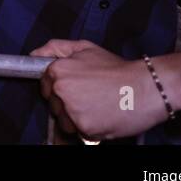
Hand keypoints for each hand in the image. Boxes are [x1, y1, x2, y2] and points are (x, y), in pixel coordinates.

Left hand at [33, 39, 165, 140]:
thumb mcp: (85, 48)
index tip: (75, 88)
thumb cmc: (117, 69)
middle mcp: (61, 89)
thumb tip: (33, 55)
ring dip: (76, 117)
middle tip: (91, 96)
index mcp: (58, 70)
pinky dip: (88, 127)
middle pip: (53, 104)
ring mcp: (71, 109)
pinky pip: (78, 131)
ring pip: (63, 120)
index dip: (59, 88)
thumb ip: (56, 48)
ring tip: (97, 105)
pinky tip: (102, 115)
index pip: (44, 86)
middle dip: (67, 103)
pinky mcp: (84, 127)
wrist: (146, 87)